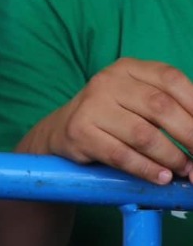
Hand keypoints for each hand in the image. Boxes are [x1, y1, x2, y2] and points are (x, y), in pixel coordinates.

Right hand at [26, 58, 192, 184]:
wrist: (64, 129)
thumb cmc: (114, 116)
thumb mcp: (138, 99)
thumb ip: (171, 106)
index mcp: (128, 68)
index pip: (171, 79)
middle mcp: (108, 81)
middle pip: (161, 107)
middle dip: (191, 137)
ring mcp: (92, 105)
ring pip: (144, 134)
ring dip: (172, 158)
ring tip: (184, 170)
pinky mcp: (80, 132)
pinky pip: (122, 155)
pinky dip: (148, 170)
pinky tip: (161, 177)